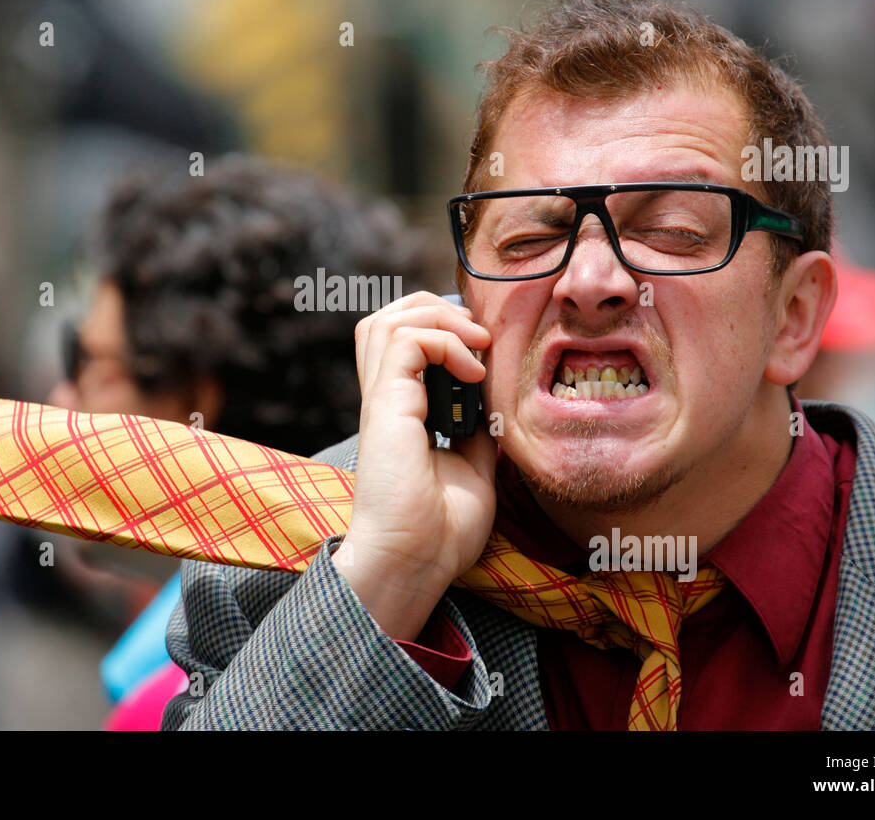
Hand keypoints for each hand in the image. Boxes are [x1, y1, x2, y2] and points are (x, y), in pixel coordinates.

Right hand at [331, 291, 497, 640]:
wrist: (415, 563)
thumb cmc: (439, 532)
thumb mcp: (473, 469)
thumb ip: (477, 433)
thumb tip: (492, 407)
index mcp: (400, 413)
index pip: (403, 342)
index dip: (442, 329)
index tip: (486, 354)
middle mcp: (385, 400)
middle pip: (385, 318)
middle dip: (435, 310)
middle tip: (479, 339)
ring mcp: (382, 400)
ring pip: (387, 319)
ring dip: (440, 319)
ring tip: (477, 346)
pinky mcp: (385, 406)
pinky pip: (407, 341)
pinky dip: (445, 342)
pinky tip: (474, 373)